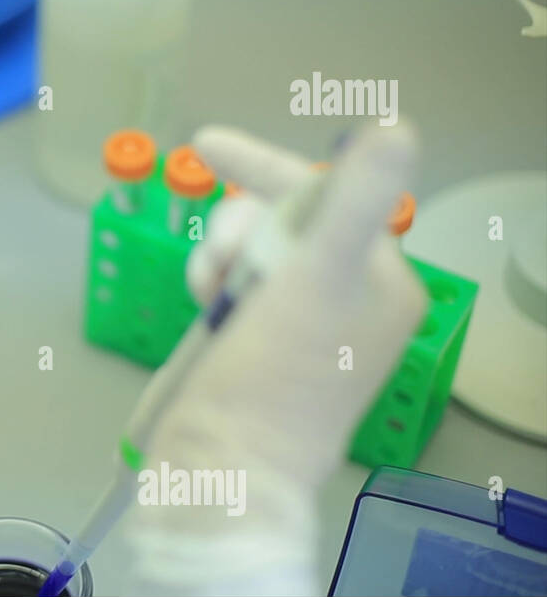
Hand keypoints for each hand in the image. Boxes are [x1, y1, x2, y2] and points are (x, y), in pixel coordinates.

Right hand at [118, 122, 426, 594]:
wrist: (222, 469)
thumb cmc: (271, 378)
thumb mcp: (315, 280)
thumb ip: (354, 201)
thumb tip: (397, 127)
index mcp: (381, 284)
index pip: (325, 196)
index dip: (264, 166)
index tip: (202, 144)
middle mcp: (349, 302)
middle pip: (282, 222)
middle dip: (237, 231)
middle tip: (218, 268)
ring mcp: (302, 327)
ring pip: (250, 251)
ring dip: (218, 257)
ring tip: (205, 294)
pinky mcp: (259, 346)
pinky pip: (234, 285)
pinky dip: (211, 284)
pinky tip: (200, 307)